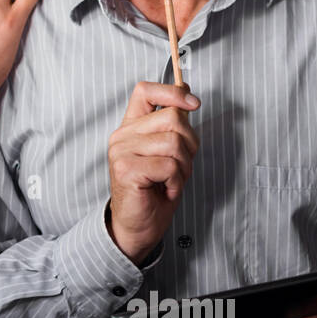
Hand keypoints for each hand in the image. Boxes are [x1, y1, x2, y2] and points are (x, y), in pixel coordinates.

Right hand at [105, 81, 200, 263]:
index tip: (194, 104)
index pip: (145, 90)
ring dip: (183, 167)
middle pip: (173, 118)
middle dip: (190, 144)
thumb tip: (189, 100)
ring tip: (172, 180)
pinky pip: (169, 165)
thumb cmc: (154, 191)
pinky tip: (165, 189)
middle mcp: (122, 136)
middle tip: (181, 166)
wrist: (138, 226)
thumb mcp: (168, 153)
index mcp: (131, 127)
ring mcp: (122, 152)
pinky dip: (176, 181)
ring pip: (174, 142)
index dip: (173, 92)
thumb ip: (173, 128)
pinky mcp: (126, 169)